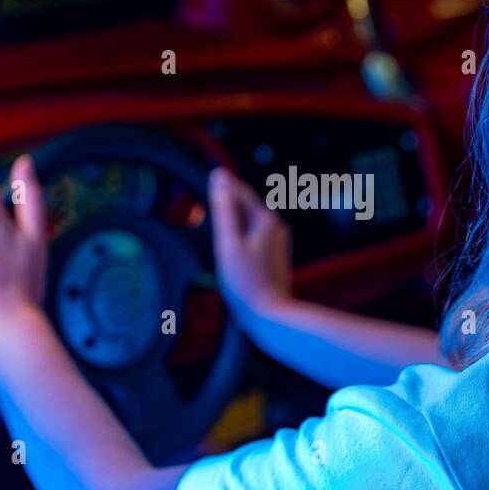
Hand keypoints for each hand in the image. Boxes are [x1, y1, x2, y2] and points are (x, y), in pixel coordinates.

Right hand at [208, 167, 291, 321]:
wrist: (270, 315)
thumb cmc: (246, 282)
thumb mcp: (227, 244)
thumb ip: (223, 210)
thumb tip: (219, 178)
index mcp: (265, 219)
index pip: (241, 192)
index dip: (224, 184)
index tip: (211, 174)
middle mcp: (275, 226)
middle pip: (247, 205)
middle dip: (229, 199)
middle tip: (210, 192)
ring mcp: (277, 242)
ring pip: (251, 220)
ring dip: (234, 215)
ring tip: (216, 213)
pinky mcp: (274, 256)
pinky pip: (254, 235)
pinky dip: (240, 231)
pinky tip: (230, 239)